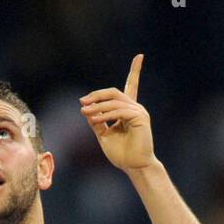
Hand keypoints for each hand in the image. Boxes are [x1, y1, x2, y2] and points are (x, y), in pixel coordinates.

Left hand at [79, 54, 155, 171]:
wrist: (134, 167)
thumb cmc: (121, 154)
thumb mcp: (104, 135)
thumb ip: (97, 121)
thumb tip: (85, 109)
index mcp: (128, 110)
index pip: (132, 86)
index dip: (136, 71)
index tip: (140, 56)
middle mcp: (135, 108)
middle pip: (114, 93)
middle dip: (97, 95)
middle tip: (83, 102)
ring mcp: (139, 111)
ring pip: (114, 102)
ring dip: (98, 106)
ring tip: (85, 112)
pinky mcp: (140, 118)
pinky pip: (119, 111)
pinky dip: (106, 114)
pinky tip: (95, 119)